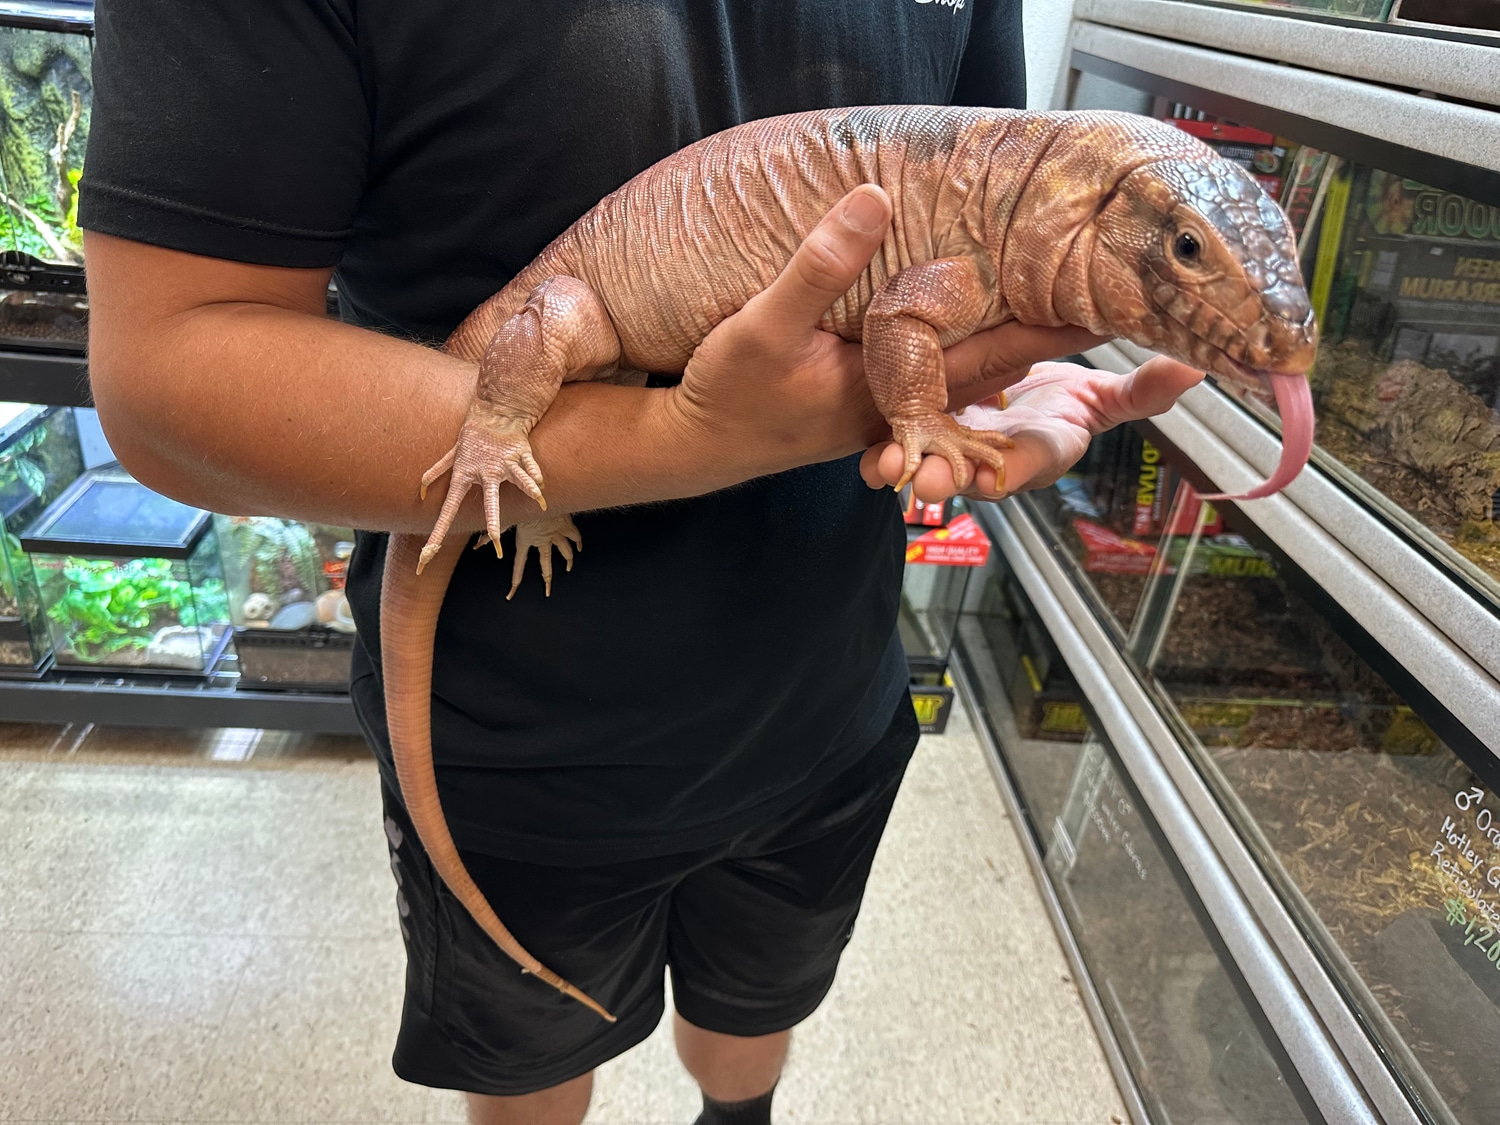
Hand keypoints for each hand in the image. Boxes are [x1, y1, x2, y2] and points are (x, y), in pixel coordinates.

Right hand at [665, 185, 1112, 479]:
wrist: (697, 445)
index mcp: (894, 385)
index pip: (994, 350)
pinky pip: (938, 375)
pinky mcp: (871, 401)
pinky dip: (970, 352)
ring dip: (1017, 343)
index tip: (1108, 299)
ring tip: (1066, 311)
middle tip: (1111, 296)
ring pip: (972, 372)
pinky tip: (987, 334)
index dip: (1051, 325)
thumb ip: (818, 267)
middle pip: (998, 362)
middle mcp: (904, 402)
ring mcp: (890, 405)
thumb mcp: (763, 324)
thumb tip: (872, 200)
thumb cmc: (728, 392)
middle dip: (1053, 333)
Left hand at [860, 355, 1204, 500]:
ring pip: (930, 463)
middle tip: (923, 481)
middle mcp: (998, 454)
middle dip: (948, 479)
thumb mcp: (1105, 397)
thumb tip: (1196, 369)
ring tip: (883, 470)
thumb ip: (1143, 392)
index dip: (1013, 470)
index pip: (1033, 461)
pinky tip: (866, 458)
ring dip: (904, 469)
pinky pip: (901, 445)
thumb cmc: (1063, 396)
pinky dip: (882, 454)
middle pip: (972, 472)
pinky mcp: (924, 429)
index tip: (992, 478)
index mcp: (1044, 446)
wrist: (1019, 386)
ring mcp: (958, 446)